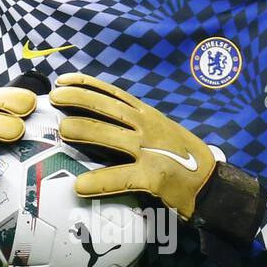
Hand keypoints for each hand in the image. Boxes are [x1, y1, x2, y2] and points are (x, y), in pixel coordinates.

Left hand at [49, 73, 215, 219]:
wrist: (212, 186)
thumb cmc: (181, 161)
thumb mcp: (160, 133)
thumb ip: (135, 127)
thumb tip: (104, 125)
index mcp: (148, 117)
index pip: (114, 95)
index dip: (87, 85)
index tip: (63, 80)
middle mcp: (148, 128)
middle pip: (109, 108)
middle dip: (79, 99)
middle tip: (53, 98)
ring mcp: (152, 150)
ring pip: (113, 136)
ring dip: (85, 130)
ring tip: (62, 129)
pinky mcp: (156, 176)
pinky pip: (123, 177)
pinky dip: (100, 182)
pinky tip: (81, 186)